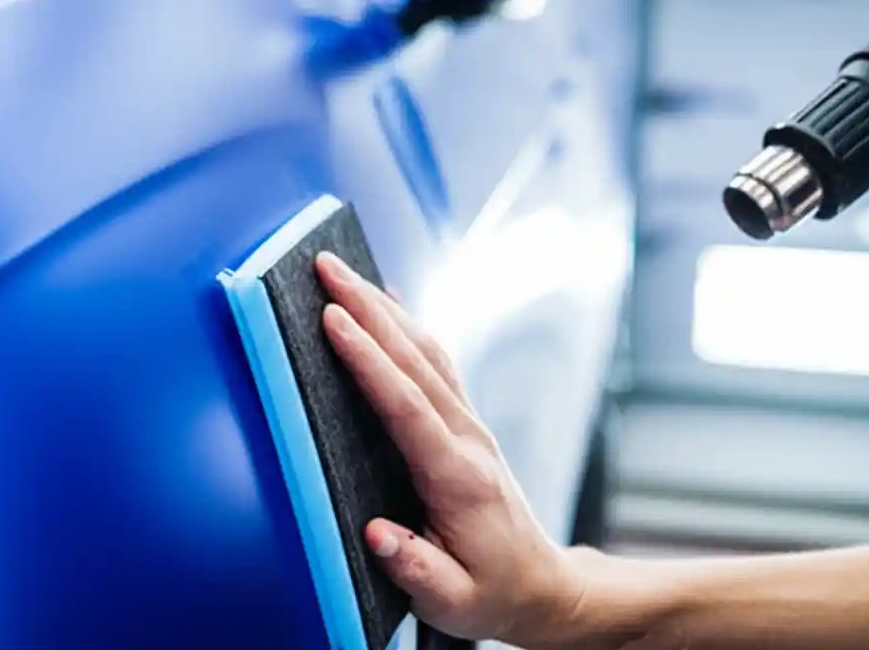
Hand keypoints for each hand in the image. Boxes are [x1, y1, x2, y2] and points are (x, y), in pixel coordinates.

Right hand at [315, 252, 591, 646]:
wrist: (541, 586)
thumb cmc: (492, 593)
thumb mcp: (454, 602)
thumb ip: (416, 569)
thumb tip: (377, 533)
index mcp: (458, 477)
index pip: (406, 406)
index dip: (367, 360)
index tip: (333, 319)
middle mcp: (467, 438)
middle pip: (414, 359)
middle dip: (367, 308)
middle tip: (326, 266)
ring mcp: (469, 425)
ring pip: (425, 350)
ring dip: (383, 306)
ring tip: (343, 271)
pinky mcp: (464, 423)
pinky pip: (434, 361)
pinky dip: (406, 324)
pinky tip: (386, 301)